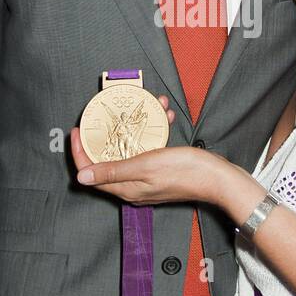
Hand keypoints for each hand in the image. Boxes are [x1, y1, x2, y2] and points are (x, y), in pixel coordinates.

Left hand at [70, 94, 228, 206]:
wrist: (218, 179)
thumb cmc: (186, 172)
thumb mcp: (146, 166)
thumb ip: (113, 170)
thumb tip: (81, 177)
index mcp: (126, 189)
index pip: (91, 172)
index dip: (80, 151)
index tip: (77, 130)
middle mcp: (133, 187)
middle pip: (108, 159)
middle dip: (108, 134)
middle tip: (104, 116)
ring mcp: (147, 180)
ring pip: (132, 149)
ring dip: (136, 127)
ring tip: (147, 106)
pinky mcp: (160, 172)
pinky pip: (149, 149)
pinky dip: (154, 132)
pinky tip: (164, 117)